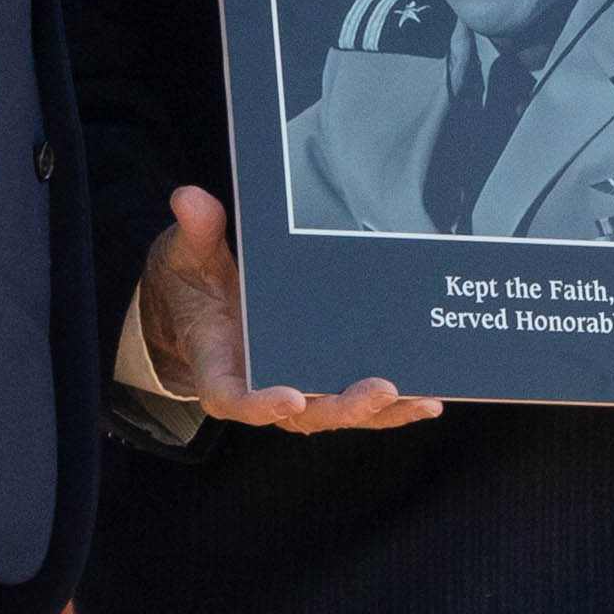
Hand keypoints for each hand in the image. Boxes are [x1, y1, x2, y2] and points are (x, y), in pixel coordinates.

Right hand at [139, 187, 441, 433]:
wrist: (199, 302)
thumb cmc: (193, 282)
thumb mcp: (185, 252)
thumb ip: (194, 232)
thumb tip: (190, 199)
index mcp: (218, 366)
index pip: (232, 398)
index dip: (260, 405)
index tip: (290, 398)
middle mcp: (258, 385)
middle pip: (301, 414)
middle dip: (342, 406)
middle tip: (381, 390)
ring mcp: (292, 386)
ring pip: (336, 412)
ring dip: (379, 412)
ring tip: (421, 399)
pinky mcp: (318, 381)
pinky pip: (355, 401)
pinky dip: (391, 406)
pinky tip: (428, 398)